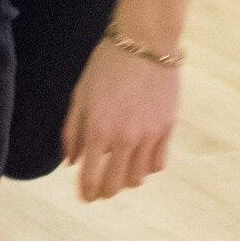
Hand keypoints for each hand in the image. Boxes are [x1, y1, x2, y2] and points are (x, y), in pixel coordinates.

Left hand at [62, 39, 178, 201]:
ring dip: (126, 180)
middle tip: (99, 192)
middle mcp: (125, 138)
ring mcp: (149, 135)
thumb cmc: (106, 65)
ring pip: (139, 178)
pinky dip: (147, 167)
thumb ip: (73, 132)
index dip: (86, 192)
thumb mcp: (80, 95)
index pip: (91, 176)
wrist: (145, 43)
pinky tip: (138, 158)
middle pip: (116, 184)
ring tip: (118, 172)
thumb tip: (71, 163)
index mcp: (99, 130)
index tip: (85, 197)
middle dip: (105, 192)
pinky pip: (158, 163)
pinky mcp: (168, 130)